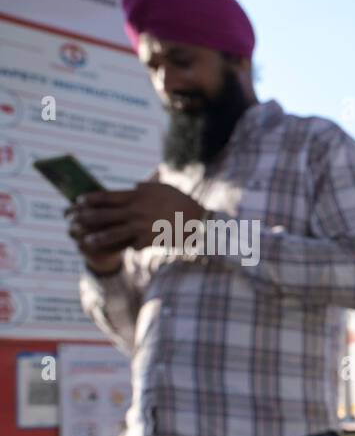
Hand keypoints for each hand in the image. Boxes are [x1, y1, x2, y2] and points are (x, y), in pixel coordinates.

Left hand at [67, 182, 205, 267]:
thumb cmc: (183, 202)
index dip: (90, 199)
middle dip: (86, 217)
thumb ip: (145, 187)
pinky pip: (131, 245)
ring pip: (112, 233)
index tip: (79, 201)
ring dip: (98, 237)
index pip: (106, 196)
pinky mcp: (149, 241)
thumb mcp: (163, 188)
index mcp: (137, 196)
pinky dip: (125, 247)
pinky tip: (117, 251)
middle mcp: (136, 211)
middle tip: (73, 220)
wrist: (201, 221)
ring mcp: (141, 227)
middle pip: (104, 214)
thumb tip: (133, 185)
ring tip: (87, 240)